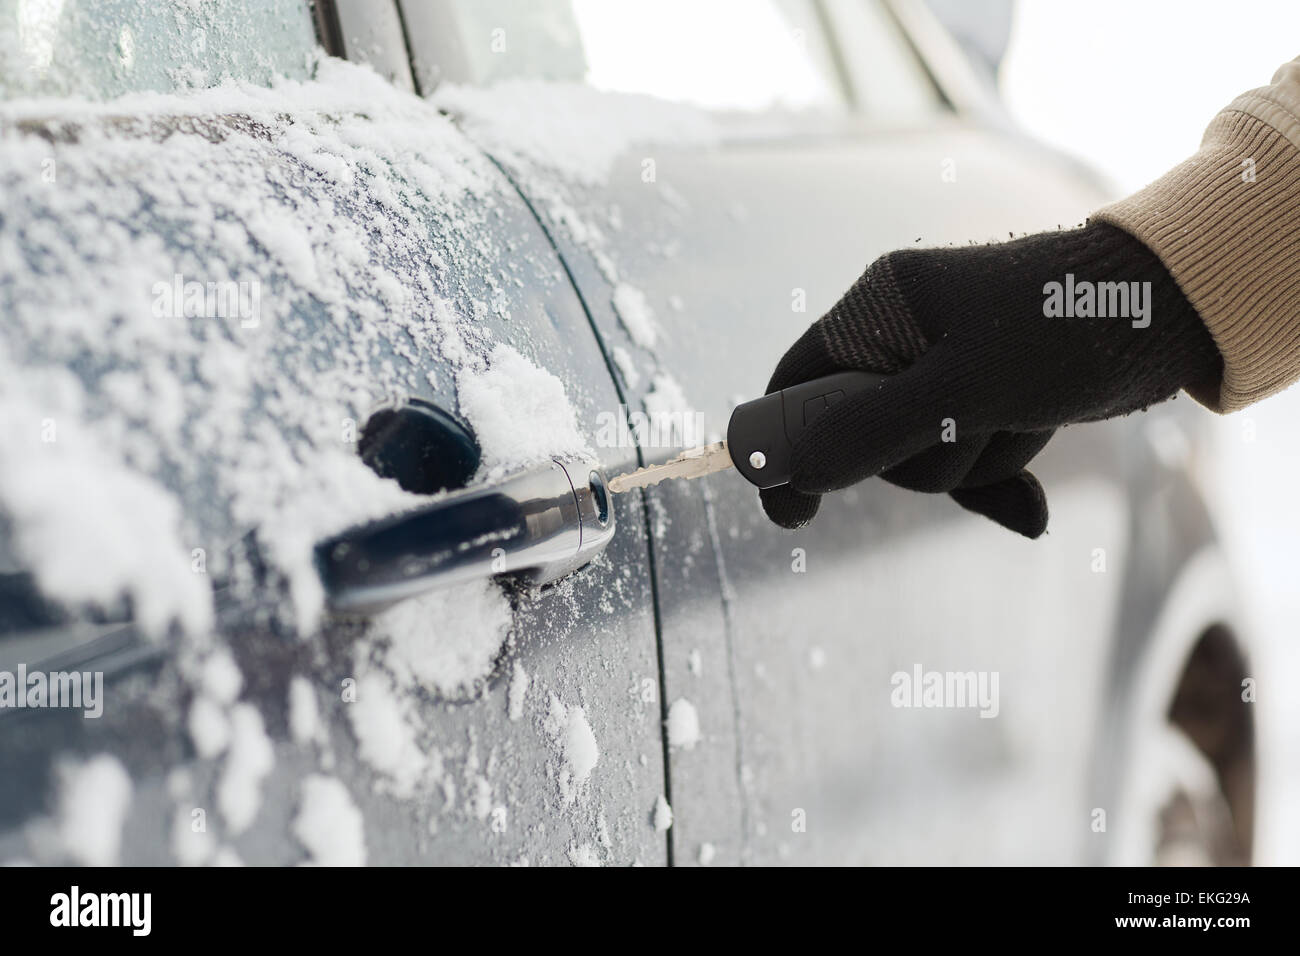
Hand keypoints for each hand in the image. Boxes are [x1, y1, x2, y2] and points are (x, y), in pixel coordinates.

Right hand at [760, 223, 1222, 536]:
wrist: (1172, 310)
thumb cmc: (1064, 328)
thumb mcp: (963, 384)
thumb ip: (873, 428)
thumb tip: (795, 471)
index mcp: (881, 309)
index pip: (799, 382)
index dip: (784, 444)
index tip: (792, 511)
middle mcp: (904, 337)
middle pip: (860, 434)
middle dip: (918, 457)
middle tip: (969, 432)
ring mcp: (946, 370)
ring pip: (920, 456)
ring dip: (973, 463)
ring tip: (1024, 421)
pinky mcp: (986, 399)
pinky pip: (963, 463)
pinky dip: (992, 481)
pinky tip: (1028, 505)